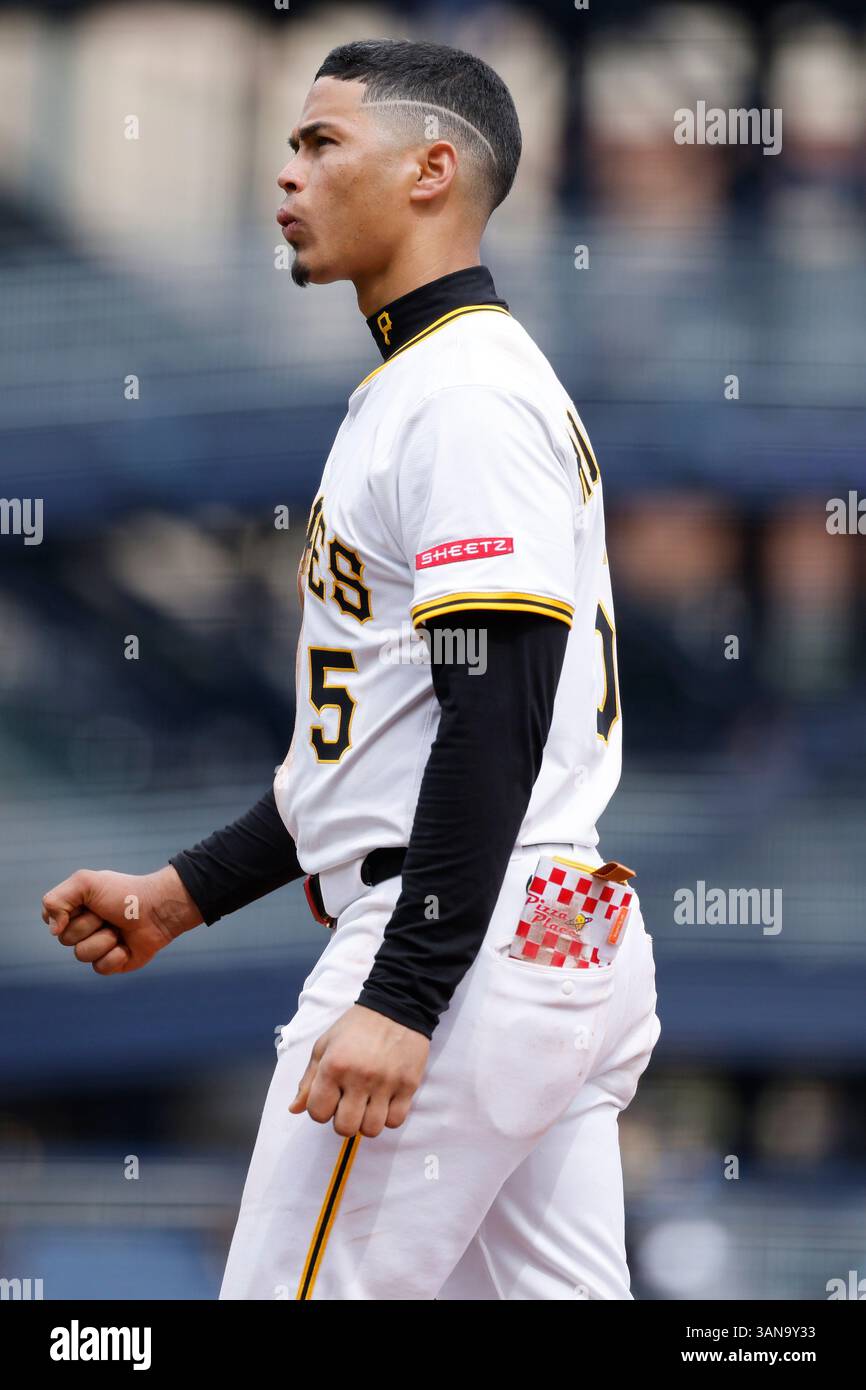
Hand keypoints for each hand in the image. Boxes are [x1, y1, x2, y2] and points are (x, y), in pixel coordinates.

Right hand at [41, 864, 202, 974]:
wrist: (158, 909)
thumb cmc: (124, 893)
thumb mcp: (86, 883)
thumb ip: (56, 900)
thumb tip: (53, 931)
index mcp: (75, 909)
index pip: (51, 919)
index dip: (66, 913)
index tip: (87, 901)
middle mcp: (83, 929)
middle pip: (65, 938)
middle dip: (89, 925)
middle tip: (108, 914)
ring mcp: (97, 947)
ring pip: (81, 954)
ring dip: (103, 940)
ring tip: (119, 929)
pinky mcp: (111, 963)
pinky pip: (99, 968)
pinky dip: (115, 956)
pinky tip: (126, 946)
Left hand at [289, 1004, 429, 1137]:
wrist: (397, 1007)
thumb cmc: (355, 1027)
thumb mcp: (325, 1045)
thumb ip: (308, 1079)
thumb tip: (295, 1109)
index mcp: (333, 1066)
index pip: (318, 1113)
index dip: (321, 1110)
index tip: (330, 1098)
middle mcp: (359, 1077)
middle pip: (345, 1128)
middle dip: (344, 1121)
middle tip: (349, 1105)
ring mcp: (386, 1083)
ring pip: (372, 1129)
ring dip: (367, 1122)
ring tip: (368, 1104)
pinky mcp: (409, 1085)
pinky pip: (396, 1121)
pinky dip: (388, 1117)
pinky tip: (385, 1102)